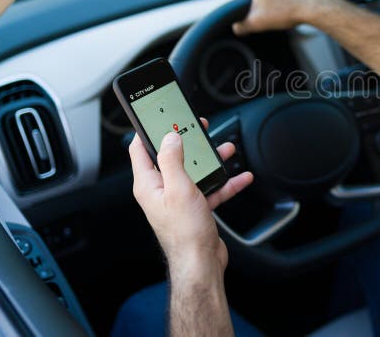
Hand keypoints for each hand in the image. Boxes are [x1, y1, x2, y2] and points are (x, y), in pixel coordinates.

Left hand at [128, 118, 252, 276]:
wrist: (201, 263)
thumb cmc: (185, 233)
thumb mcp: (178, 188)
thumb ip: (172, 159)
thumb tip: (169, 137)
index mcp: (149, 184)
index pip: (139, 150)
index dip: (147, 131)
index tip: (158, 116)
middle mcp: (162, 190)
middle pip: (172, 157)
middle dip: (187, 142)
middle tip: (197, 128)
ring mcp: (179, 199)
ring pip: (194, 171)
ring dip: (211, 160)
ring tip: (225, 150)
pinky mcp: (196, 208)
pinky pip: (210, 189)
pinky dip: (225, 182)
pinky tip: (240, 177)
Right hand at [231, 0, 328, 34]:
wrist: (315, 6)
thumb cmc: (286, 12)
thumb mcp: (257, 23)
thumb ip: (241, 25)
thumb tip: (236, 27)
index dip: (239, 6)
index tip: (247, 15)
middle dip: (257, 0)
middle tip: (266, 13)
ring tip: (279, 7)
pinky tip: (289, 1)